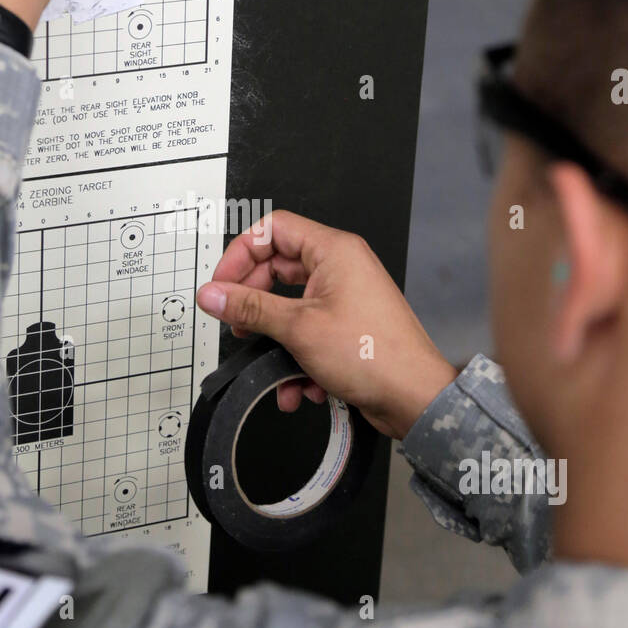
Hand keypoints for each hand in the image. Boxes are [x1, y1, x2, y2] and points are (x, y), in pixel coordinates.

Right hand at [195, 211, 457, 439]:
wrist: (414, 397)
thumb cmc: (376, 355)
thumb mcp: (298, 327)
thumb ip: (250, 308)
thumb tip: (213, 293)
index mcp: (334, 250)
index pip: (272, 230)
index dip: (241, 254)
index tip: (223, 285)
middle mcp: (341, 268)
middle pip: (277, 269)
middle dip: (254, 303)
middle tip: (236, 324)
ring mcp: (344, 297)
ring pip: (290, 308)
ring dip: (276, 342)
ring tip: (271, 364)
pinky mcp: (346, 327)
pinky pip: (307, 333)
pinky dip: (297, 359)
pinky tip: (299, 385)